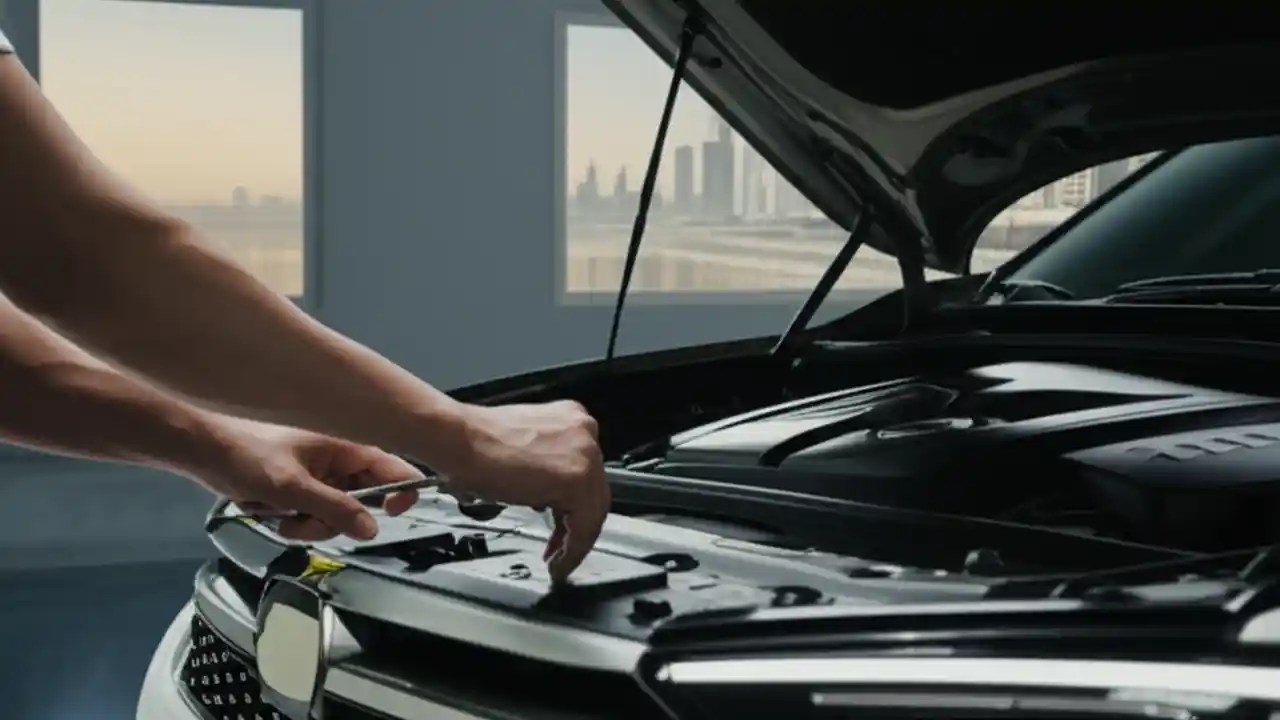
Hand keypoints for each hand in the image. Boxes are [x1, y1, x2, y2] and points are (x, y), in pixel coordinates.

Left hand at [190, 417, 422, 540]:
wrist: (203, 451)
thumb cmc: (247, 457)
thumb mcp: (292, 488)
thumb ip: (334, 508)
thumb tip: (372, 530)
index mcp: (347, 445)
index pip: (394, 468)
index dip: (401, 491)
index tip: (391, 514)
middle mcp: (340, 458)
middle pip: (365, 498)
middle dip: (339, 518)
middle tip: (310, 523)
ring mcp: (321, 473)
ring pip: (339, 511)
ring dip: (314, 524)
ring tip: (284, 519)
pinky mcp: (304, 485)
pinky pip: (317, 512)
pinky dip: (300, 520)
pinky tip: (275, 514)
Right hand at [443, 400, 608, 581]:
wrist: (459, 440)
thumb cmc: (476, 445)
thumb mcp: (525, 450)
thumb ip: (548, 466)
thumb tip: (553, 497)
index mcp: (573, 422)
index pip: (586, 474)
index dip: (576, 508)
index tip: (564, 529)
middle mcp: (585, 432)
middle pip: (594, 493)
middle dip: (577, 527)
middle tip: (560, 551)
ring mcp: (585, 454)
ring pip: (593, 510)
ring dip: (575, 541)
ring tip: (556, 560)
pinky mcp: (577, 479)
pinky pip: (584, 525)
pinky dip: (572, 548)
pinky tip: (557, 561)